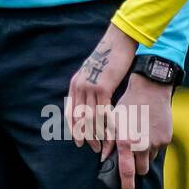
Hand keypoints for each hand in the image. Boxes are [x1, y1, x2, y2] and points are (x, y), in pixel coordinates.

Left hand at [67, 22, 137, 154]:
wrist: (117, 41)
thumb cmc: (109, 57)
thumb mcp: (94, 73)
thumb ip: (89, 87)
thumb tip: (91, 101)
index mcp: (75, 84)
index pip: (70, 112)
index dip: (74, 129)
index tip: (79, 142)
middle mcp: (79, 86)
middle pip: (79, 118)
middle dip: (86, 136)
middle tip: (94, 148)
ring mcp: (90, 87)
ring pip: (91, 117)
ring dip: (97, 134)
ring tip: (103, 146)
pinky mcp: (103, 87)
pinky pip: (104, 111)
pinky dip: (108, 124)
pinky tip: (113, 133)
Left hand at [111, 75, 172, 188]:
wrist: (150, 90)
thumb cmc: (128, 104)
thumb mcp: (113, 121)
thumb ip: (109, 142)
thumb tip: (103, 157)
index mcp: (126, 141)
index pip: (127, 171)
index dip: (127, 186)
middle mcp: (142, 145)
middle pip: (141, 169)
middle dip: (136, 166)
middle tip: (132, 154)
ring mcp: (156, 143)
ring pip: (150, 159)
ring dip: (145, 154)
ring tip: (140, 137)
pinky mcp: (166, 138)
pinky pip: (159, 149)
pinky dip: (153, 145)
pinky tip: (149, 130)